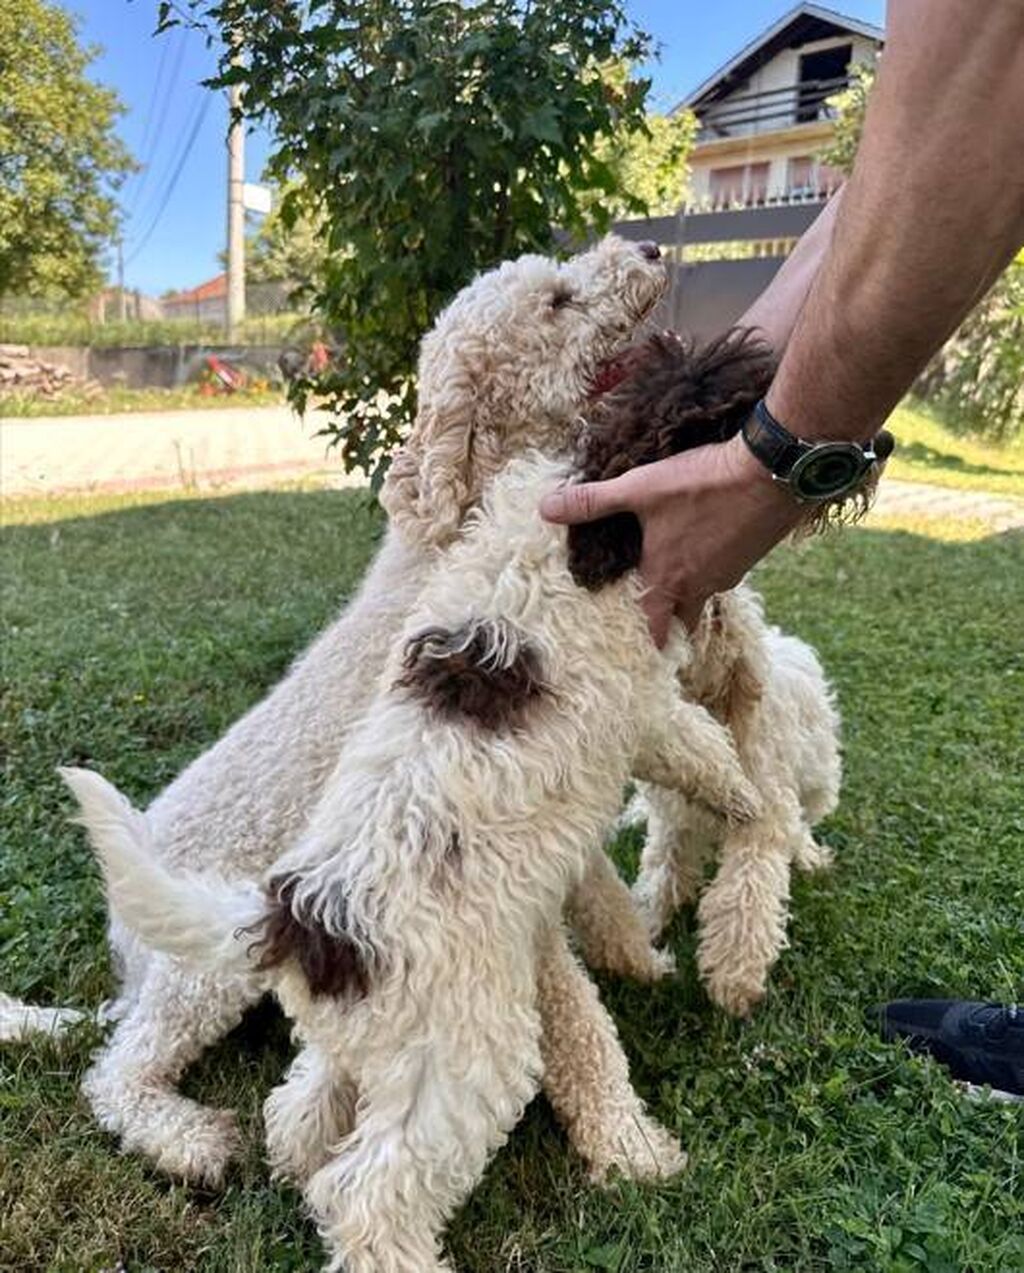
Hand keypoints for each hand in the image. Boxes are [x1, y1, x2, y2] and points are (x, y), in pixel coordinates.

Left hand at [541, 434, 801, 644]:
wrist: (773, 471)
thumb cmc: (702, 483)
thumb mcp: (640, 488)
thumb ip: (593, 501)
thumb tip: (545, 508)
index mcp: (669, 579)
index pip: (653, 630)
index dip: (643, 647)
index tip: (634, 660)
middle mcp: (701, 586)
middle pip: (681, 619)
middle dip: (666, 625)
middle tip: (652, 623)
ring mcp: (730, 573)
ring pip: (703, 595)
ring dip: (688, 593)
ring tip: (674, 580)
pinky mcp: (750, 556)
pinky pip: (724, 573)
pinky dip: (711, 568)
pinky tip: (704, 546)